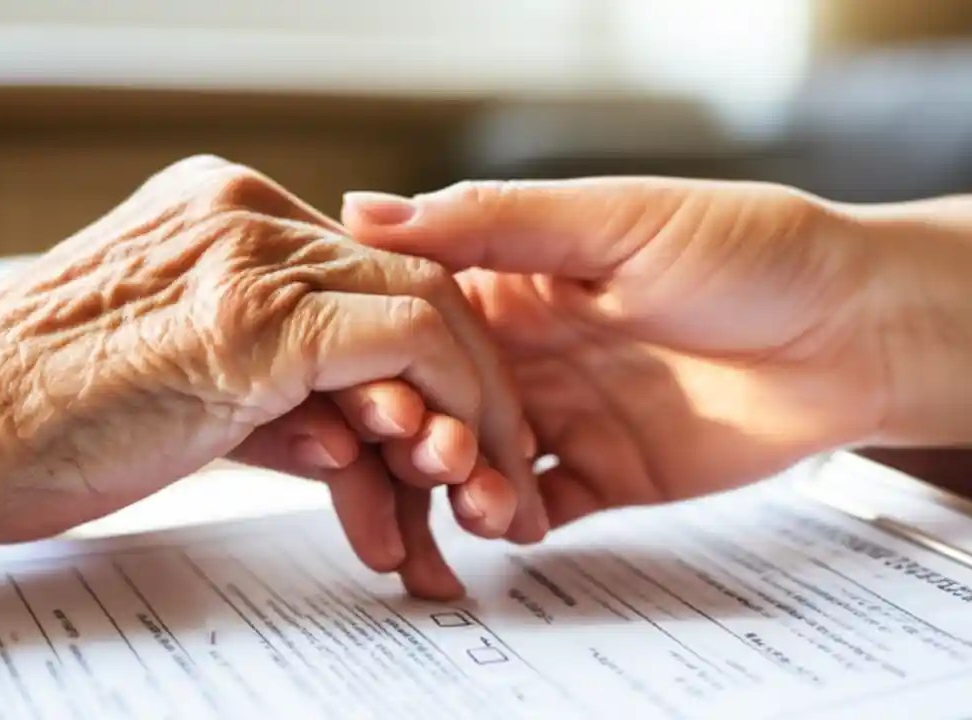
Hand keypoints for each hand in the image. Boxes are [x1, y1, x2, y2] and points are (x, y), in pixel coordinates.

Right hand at [0, 157, 546, 597]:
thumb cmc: (33, 422)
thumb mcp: (179, 394)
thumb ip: (276, 399)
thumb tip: (356, 439)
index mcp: (220, 215)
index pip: (365, 277)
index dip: (425, 362)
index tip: (449, 438)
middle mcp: (240, 212)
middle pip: (410, 286)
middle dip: (467, 391)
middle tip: (492, 475)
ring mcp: (244, 252)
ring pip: (426, 306)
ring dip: (468, 413)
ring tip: (479, 500)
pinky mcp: (249, 313)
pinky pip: (402, 339)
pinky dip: (442, 408)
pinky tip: (435, 480)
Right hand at [343, 178, 959, 525]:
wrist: (856, 331)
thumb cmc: (749, 249)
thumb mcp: (612, 221)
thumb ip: (492, 222)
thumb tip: (364, 208)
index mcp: (511, 282)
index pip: (411, 328)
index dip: (383, 367)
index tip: (382, 400)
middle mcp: (524, 350)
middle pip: (431, 405)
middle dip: (414, 442)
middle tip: (434, 458)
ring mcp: (561, 414)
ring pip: (473, 464)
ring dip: (461, 489)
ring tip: (484, 502)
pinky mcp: (603, 471)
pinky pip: (538, 505)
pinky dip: (517, 520)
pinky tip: (521, 520)